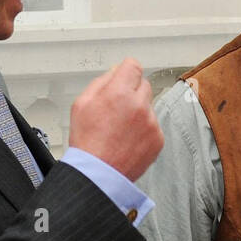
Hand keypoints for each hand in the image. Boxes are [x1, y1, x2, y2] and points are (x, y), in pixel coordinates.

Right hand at [68, 58, 161, 180]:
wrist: (98, 174)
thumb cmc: (87, 143)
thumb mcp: (82, 104)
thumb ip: (101, 82)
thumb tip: (114, 72)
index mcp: (119, 93)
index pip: (133, 65)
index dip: (125, 70)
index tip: (123, 76)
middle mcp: (139, 106)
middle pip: (143, 84)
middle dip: (131, 91)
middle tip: (117, 108)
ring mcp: (151, 123)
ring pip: (148, 106)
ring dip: (138, 112)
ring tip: (120, 129)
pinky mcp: (158, 138)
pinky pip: (153, 125)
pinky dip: (144, 130)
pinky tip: (128, 139)